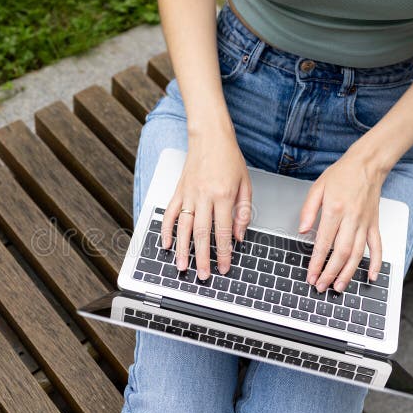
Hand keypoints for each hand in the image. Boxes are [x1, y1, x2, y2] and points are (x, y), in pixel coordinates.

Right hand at [161, 127, 251, 279]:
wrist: (209, 136)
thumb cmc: (229, 158)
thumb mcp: (245, 184)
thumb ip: (243, 212)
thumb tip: (238, 236)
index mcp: (223, 195)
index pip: (223, 231)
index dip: (224, 252)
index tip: (224, 267)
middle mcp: (204, 196)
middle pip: (201, 234)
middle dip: (202, 258)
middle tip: (203, 275)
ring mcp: (188, 194)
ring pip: (183, 227)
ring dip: (183, 250)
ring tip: (183, 267)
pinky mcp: (178, 191)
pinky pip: (170, 213)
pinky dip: (166, 230)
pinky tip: (167, 244)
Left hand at [298, 147, 387, 292]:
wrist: (367, 164)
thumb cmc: (342, 174)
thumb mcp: (317, 187)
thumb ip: (308, 210)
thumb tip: (302, 230)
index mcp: (335, 210)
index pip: (324, 243)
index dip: (317, 263)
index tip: (311, 275)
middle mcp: (352, 219)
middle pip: (341, 253)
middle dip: (330, 273)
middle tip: (321, 286)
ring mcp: (365, 223)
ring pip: (357, 254)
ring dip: (348, 273)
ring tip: (339, 287)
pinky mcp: (374, 224)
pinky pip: (377, 247)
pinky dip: (375, 263)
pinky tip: (370, 276)